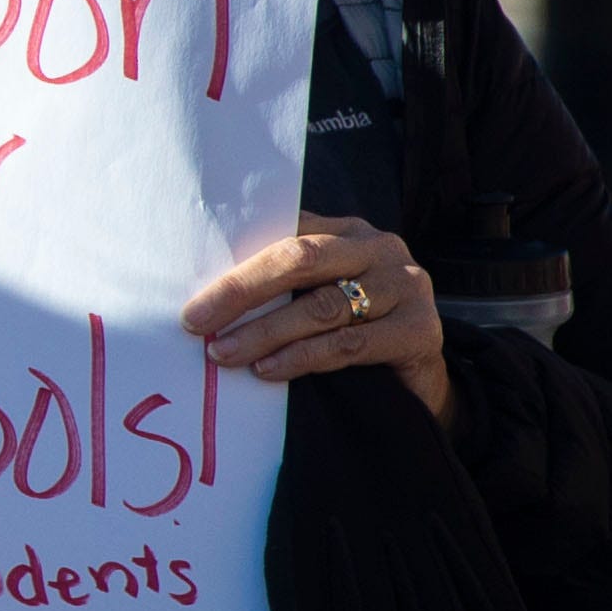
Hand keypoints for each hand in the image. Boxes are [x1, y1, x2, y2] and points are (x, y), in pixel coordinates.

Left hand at [183, 212, 449, 424]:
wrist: (416, 379)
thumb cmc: (349, 329)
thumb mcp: (314, 295)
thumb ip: (278, 284)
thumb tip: (203, 298)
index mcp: (345, 231)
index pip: (283, 234)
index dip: (234, 259)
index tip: (191, 287)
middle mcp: (379, 249)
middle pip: (302, 259)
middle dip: (242, 290)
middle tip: (196, 320)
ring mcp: (404, 286)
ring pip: (323, 306)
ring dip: (265, 332)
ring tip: (223, 352)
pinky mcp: (419, 330)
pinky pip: (350, 344)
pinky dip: (303, 357)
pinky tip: (268, 369)